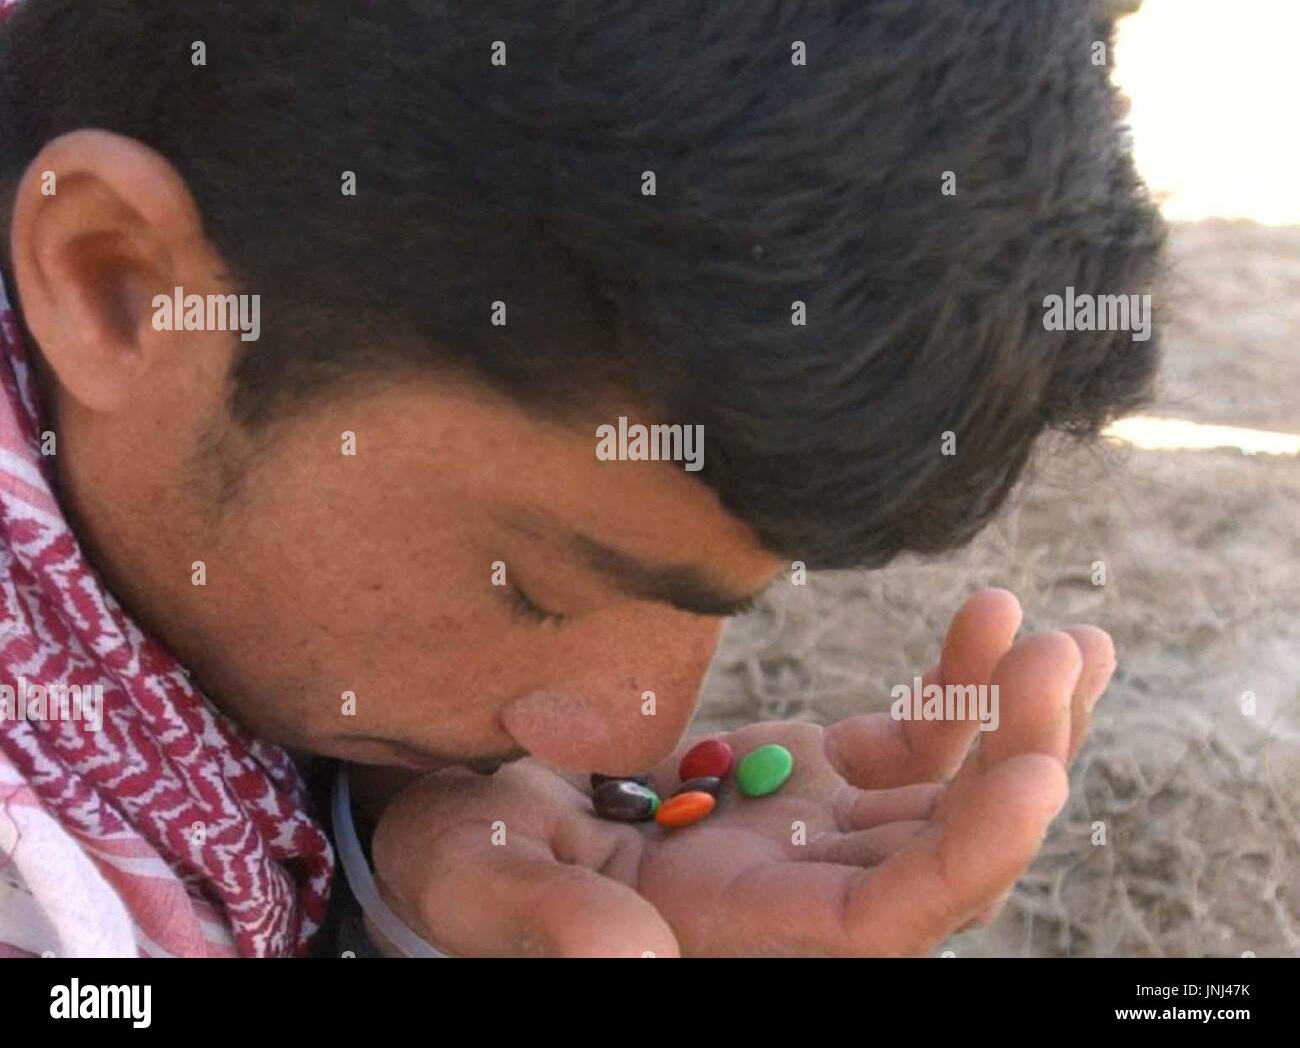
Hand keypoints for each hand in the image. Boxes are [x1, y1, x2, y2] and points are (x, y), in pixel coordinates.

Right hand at [371, 589, 1114, 955]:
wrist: (475, 810)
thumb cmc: (462, 861)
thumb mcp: (483, 886)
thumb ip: (553, 922)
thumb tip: (634, 957)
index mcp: (737, 927)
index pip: (882, 920)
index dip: (966, 859)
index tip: (1034, 772)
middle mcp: (799, 889)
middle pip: (947, 851)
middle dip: (1020, 761)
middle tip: (1062, 659)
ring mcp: (816, 825)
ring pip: (951, 791)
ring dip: (1016, 717)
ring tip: (1067, 639)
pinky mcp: (813, 772)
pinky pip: (913, 740)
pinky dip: (961, 684)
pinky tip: (995, 620)